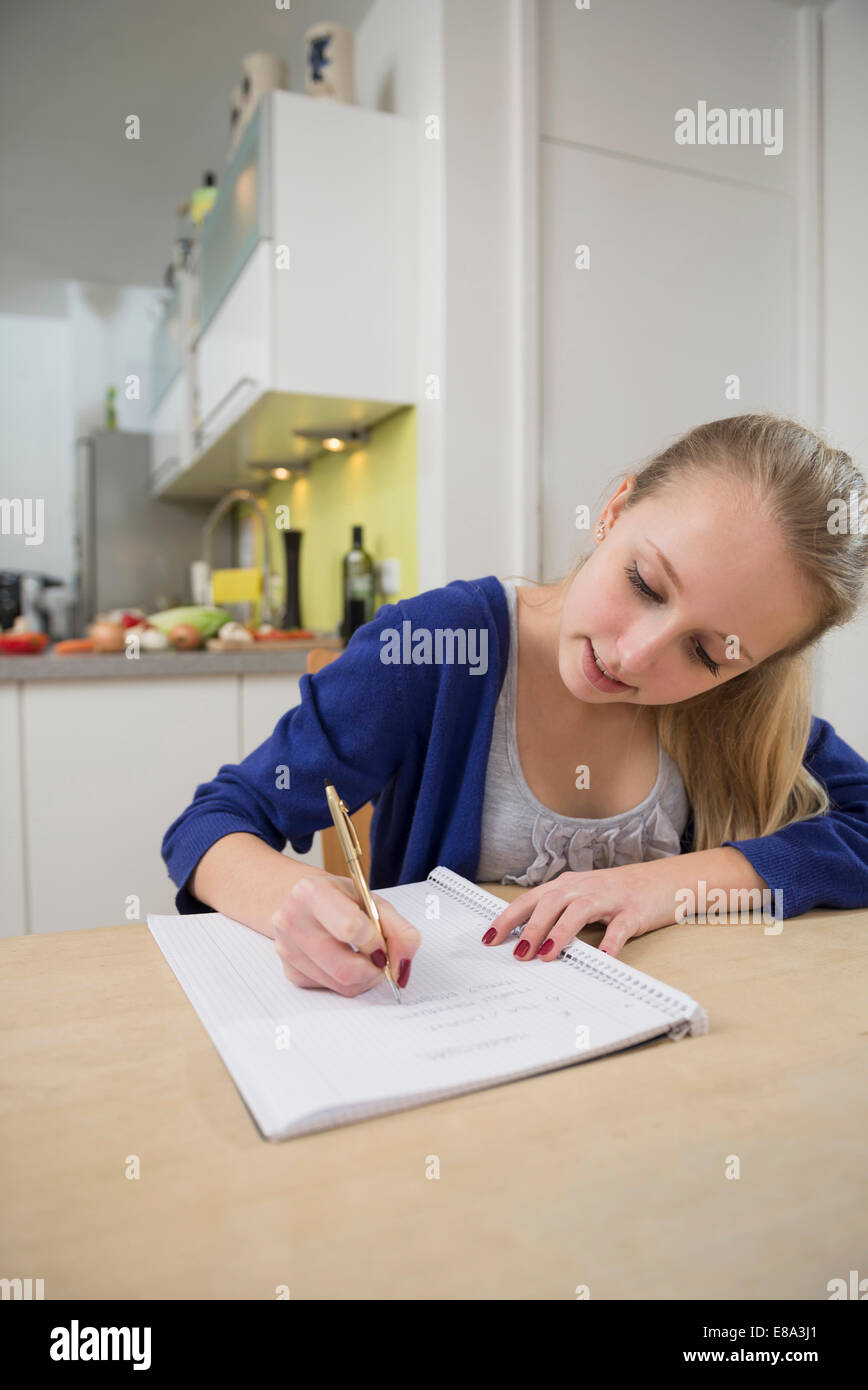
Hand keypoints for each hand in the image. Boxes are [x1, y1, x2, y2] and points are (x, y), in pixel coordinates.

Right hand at [272, 872, 421, 995]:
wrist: (303, 902)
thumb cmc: (340, 899)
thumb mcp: (372, 901)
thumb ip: (399, 930)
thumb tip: (403, 967)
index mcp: (311, 892)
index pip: (351, 928)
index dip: (377, 942)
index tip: (383, 942)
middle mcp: (291, 920)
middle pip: (345, 968)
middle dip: (374, 969)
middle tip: (380, 958)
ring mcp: (286, 949)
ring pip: (340, 984)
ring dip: (364, 977)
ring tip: (364, 957)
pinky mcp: (289, 972)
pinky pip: (330, 989)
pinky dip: (347, 981)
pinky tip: (344, 960)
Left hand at [481, 860, 683, 959]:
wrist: (663, 881)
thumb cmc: (617, 894)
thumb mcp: (583, 898)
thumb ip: (558, 913)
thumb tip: (526, 940)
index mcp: (568, 886)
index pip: (531, 899)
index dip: (508, 917)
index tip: (489, 938)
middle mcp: (585, 887)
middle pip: (550, 902)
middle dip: (531, 927)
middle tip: (517, 953)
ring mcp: (610, 897)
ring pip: (579, 910)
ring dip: (561, 932)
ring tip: (546, 955)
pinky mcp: (634, 911)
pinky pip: (620, 927)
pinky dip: (610, 942)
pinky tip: (603, 957)